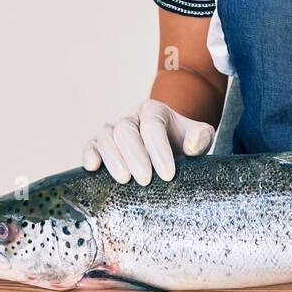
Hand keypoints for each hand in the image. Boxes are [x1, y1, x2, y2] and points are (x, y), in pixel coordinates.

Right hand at [82, 99, 214, 184]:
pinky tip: (93, 168)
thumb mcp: (200, 138)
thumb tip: (192, 144)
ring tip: (124, 180)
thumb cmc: (184, 143)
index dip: (159, 150)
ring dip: (113, 158)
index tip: (168, 174)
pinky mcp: (101, 145)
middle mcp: (131, 117)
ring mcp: (114, 130)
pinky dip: (90, 154)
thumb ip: (201, 137)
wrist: (171, 148)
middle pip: (126, 130)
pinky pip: (91, 145)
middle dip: (135, 155)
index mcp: (154, 111)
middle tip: (145, 180)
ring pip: (106, 135)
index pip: (153, 126)